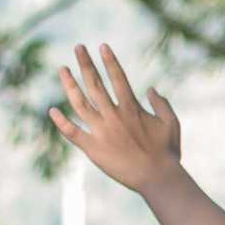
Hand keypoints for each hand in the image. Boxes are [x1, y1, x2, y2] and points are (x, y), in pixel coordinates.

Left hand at [51, 44, 184, 192]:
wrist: (158, 178)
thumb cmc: (167, 152)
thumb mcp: (172, 124)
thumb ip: (162, 104)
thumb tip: (151, 89)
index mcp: (132, 109)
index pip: (118, 78)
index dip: (110, 61)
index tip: (102, 46)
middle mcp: (113, 116)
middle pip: (95, 84)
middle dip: (85, 64)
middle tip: (78, 48)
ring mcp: (101, 131)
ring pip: (79, 103)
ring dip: (69, 84)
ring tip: (62, 69)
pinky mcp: (92, 148)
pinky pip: (72, 132)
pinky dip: (61, 122)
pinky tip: (52, 111)